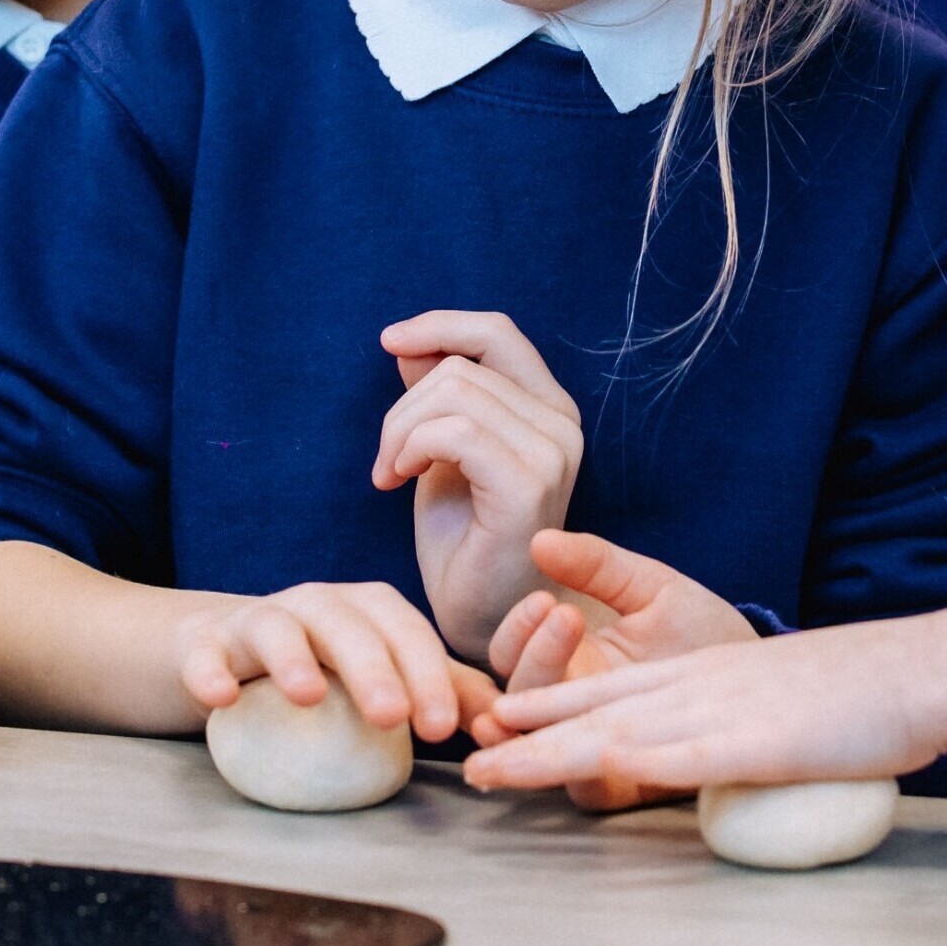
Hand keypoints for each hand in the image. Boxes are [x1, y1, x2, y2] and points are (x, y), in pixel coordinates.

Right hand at [172, 577, 494, 743]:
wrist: (222, 650)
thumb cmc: (321, 665)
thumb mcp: (383, 672)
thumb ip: (443, 692)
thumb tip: (509, 725)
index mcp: (370, 611)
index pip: (409, 634)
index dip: (429, 674)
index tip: (445, 727)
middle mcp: (320, 604)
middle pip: (352, 626)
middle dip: (375, 668)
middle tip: (393, 718)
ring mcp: (261, 618)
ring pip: (280, 626)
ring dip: (295, 657)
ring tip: (309, 695)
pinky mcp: (206, 641)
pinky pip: (205, 651)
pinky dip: (210, 670)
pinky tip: (221, 697)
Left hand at [374, 311, 583, 657]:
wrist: (483, 620)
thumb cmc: (464, 543)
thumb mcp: (442, 455)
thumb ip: (437, 399)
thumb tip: (410, 344)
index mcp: (549, 408)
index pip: (497, 332)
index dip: (441, 325)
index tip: (390, 341)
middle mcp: (561, 424)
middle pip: (461, 365)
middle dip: (403, 406)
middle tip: (385, 460)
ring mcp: (552, 453)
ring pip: (453, 391)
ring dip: (400, 431)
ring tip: (390, 473)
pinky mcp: (528, 485)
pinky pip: (452, 432)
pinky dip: (410, 448)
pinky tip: (396, 482)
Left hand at [466, 611, 946, 793]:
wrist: (914, 672)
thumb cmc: (850, 690)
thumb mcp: (768, 687)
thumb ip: (724, 709)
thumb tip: (699, 739)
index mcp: (698, 674)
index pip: (604, 689)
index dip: (545, 705)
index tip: (494, 723)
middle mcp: (697, 687)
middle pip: (594, 711)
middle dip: (526, 737)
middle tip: (469, 761)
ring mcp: (725, 711)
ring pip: (621, 732)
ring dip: (554, 753)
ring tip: (499, 772)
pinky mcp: (760, 740)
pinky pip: (690, 752)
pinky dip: (642, 759)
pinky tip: (604, 764)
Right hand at [469, 530, 757, 809]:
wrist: (764, 679)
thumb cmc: (702, 631)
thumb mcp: (649, 587)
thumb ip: (597, 564)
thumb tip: (540, 540)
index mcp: (566, 661)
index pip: (512, 651)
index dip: (518, 628)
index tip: (547, 600)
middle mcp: (571, 710)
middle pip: (512, 702)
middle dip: (527, 659)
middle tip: (561, 617)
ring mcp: (597, 750)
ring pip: (542, 749)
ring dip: (532, 721)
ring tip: (538, 695)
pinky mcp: (629, 787)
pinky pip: (591, 791)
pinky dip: (584, 770)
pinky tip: (604, 743)